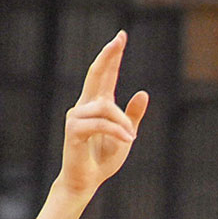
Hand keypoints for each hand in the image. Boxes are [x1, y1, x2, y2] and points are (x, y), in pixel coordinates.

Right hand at [58, 32, 150, 198]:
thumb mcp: (126, 134)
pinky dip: (117, 131)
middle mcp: (84, 106)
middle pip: (95, 74)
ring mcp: (76, 117)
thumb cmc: (103, 159)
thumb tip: (143, 92)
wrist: (86, 181)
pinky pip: (101, 124)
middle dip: (108, 56)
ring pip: (105, 107)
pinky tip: (128, 140)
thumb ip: (132, 115)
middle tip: (119, 39)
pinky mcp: (74, 130)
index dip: (113, 57)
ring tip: (131, 137)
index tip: (121, 37)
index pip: (106, 75)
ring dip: (123, 122)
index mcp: (97, 105)